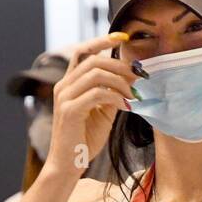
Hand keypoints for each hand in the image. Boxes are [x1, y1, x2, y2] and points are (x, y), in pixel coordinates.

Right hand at [46, 32, 136, 176]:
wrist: (68, 165)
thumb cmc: (84, 140)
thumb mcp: (103, 112)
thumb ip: (113, 93)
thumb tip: (132, 77)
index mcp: (69, 83)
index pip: (83, 52)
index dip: (102, 41)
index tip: (122, 37)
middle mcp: (64, 86)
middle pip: (93, 60)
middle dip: (119, 65)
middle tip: (138, 76)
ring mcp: (64, 98)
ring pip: (95, 74)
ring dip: (119, 82)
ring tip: (133, 96)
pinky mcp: (69, 111)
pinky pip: (96, 94)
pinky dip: (115, 97)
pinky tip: (126, 106)